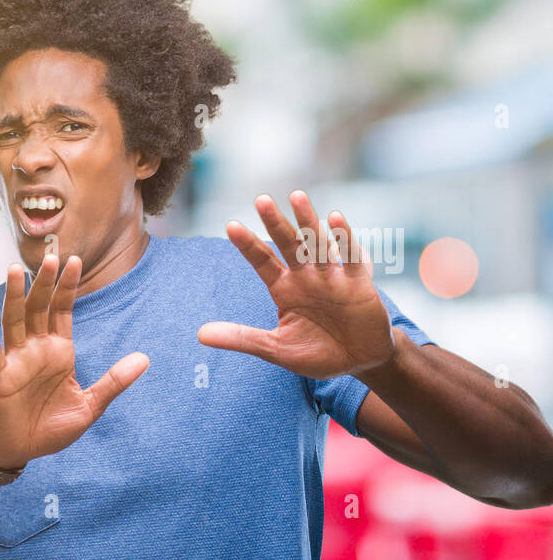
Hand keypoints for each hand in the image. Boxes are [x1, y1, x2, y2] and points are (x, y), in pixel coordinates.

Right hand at [0, 252, 149, 468]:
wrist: (20, 452)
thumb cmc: (50, 428)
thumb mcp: (90, 406)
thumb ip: (114, 381)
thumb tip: (145, 359)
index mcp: (59, 352)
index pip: (63, 311)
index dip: (68, 287)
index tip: (74, 261)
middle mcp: (36, 350)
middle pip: (39, 309)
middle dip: (45, 283)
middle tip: (50, 256)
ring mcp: (16, 361)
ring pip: (15, 321)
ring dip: (15, 296)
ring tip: (15, 270)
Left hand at [197, 191, 395, 379]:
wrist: (359, 363)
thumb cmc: (317, 353)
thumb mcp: (275, 349)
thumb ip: (242, 338)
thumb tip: (200, 335)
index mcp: (283, 289)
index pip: (262, 261)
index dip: (248, 245)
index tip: (231, 225)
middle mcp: (305, 277)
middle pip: (288, 245)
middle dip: (275, 223)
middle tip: (261, 200)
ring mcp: (331, 277)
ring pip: (317, 244)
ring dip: (307, 221)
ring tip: (296, 197)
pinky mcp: (358, 283)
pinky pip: (349, 258)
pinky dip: (344, 239)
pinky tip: (334, 218)